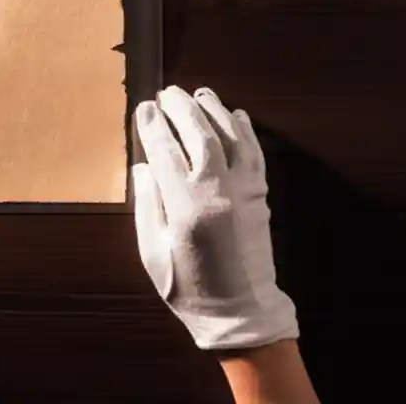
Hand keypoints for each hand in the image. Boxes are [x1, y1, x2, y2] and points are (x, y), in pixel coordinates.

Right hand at [132, 86, 297, 349]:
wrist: (241, 311)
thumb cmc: (189, 288)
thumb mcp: (153, 253)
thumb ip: (147, 207)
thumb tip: (144, 167)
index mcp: (186, 208)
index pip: (165, 153)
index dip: (152, 127)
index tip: (144, 109)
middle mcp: (217, 192)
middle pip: (199, 134)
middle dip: (181, 108)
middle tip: (167, 93)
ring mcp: (244, 190)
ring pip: (231, 136)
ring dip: (214, 110)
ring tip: (198, 94)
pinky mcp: (261, 194)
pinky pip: (254, 152)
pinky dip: (244, 130)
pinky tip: (235, 115)